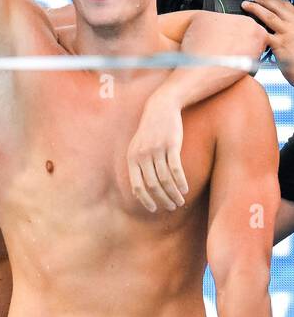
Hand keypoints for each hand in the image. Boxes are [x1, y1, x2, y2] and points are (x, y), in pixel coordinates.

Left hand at [127, 92, 187, 211]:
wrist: (161, 107)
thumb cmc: (149, 131)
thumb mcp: (137, 148)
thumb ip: (136, 167)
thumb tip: (136, 192)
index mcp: (132, 158)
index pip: (137, 186)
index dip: (146, 200)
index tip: (154, 209)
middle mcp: (142, 155)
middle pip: (153, 185)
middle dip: (163, 199)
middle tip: (172, 207)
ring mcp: (156, 150)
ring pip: (166, 179)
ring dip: (174, 193)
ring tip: (180, 201)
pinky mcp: (171, 145)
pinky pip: (176, 169)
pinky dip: (181, 182)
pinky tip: (185, 189)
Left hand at [242, 0, 293, 84]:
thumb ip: (289, 26)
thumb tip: (277, 18)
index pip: (287, 5)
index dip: (274, 0)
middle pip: (277, 8)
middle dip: (263, 1)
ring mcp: (287, 34)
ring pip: (269, 17)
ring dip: (255, 9)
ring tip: (246, 5)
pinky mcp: (280, 45)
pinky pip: (264, 34)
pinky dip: (254, 29)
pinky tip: (246, 26)